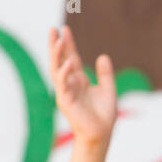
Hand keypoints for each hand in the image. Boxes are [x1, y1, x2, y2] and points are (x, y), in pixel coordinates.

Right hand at [49, 25, 116, 146]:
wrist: (101, 134)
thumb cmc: (104, 115)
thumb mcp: (108, 90)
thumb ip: (105, 74)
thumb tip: (103, 56)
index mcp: (79, 80)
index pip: (71, 58)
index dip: (68, 44)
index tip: (65, 28)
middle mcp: (70, 84)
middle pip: (60, 60)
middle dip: (56, 45)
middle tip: (53, 28)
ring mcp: (65, 92)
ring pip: (57, 69)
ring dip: (56, 55)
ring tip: (57, 40)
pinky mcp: (65, 101)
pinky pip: (62, 84)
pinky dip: (64, 73)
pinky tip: (67, 63)